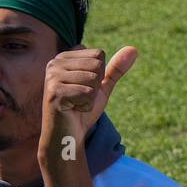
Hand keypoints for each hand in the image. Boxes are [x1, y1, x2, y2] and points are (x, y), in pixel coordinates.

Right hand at [39, 46, 137, 162]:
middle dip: (96, 86)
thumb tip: (134, 49)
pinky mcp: (55, 92)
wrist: (68, 137)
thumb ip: (115, 68)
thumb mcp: (102, 87)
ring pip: (93, 79)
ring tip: (76, 104)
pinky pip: (87, 93)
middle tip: (81, 98)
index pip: (98, 55)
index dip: (99, 76)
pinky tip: (73, 110)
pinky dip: (86, 106)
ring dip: (90, 97)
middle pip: (97, 65)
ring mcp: (53, 77)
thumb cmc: (82, 111)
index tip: (85, 89)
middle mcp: (55, 63)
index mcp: (64, 58)